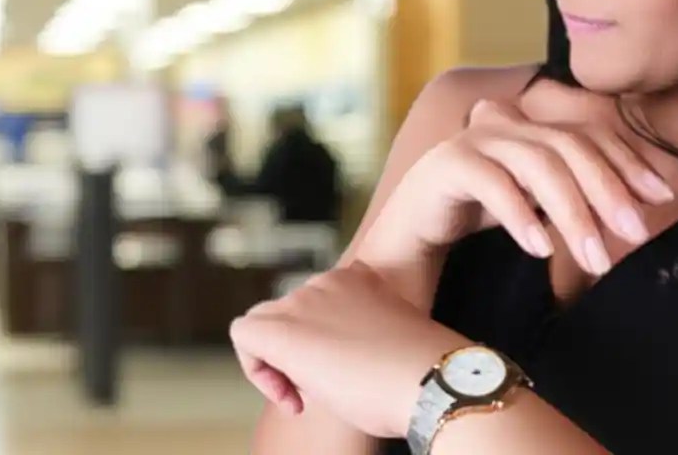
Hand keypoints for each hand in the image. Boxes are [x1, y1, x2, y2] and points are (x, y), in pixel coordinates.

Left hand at [230, 263, 470, 438]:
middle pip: (289, 315)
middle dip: (299, 354)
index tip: (342, 373)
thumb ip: (361, 339)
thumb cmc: (421, 377)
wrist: (434, 382)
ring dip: (279, 362)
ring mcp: (303, 302)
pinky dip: (255, 368)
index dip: (320, 343)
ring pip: (265, 324)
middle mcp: (326, 282)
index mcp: (358, 280)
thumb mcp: (390, 345)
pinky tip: (288, 397)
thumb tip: (341, 361)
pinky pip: (244, 335)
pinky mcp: (282, 328)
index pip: (318, 307)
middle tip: (324, 388)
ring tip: (308, 395)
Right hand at [367, 82, 677, 275]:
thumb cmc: (477, 216)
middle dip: (607, 191)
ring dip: (572, 213)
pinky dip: (522, 216)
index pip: (588, 132)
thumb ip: (575, 192)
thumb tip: (640, 207)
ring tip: (593, 258)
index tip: (661, 197)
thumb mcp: (536, 201)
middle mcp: (503, 122)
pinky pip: (493, 184)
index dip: (627, 160)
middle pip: (568, 146)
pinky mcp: (446, 164)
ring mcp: (472, 139)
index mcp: (528, 125)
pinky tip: (541, 248)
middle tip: (634, 235)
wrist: (409, 236)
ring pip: (537, 164)